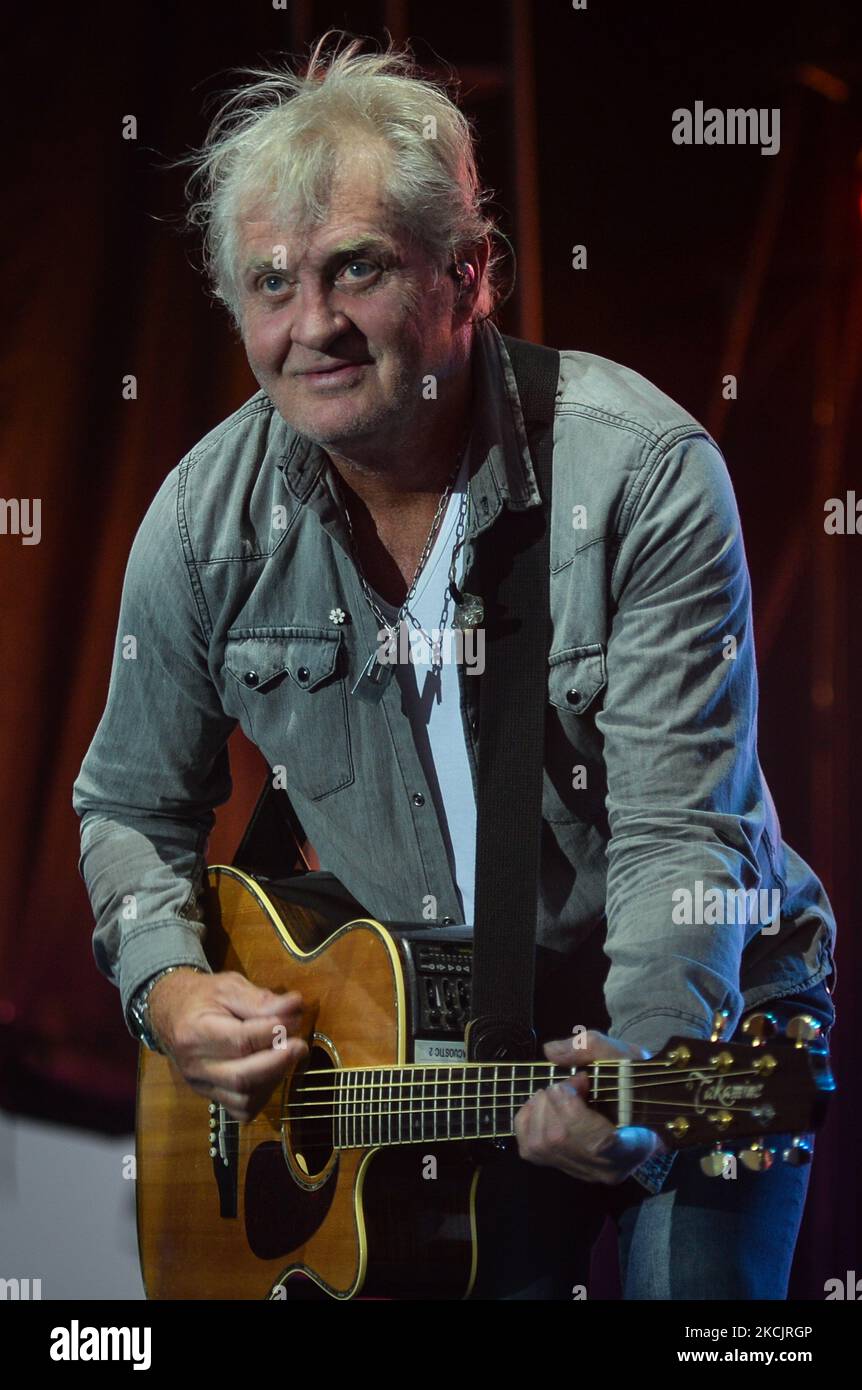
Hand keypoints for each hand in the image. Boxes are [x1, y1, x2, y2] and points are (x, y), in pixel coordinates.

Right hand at [147, 968, 308, 1123]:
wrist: (172, 1014)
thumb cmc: (203, 997)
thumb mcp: (229, 986)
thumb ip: (261, 999)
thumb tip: (295, 1006)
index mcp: (194, 1032)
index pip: (240, 1041)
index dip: (274, 1032)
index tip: (294, 1018)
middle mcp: (194, 1065)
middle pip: (241, 1077)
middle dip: (278, 1062)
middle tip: (299, 1044)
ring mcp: (201, 1085)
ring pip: (243, 1098)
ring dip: (274, 1078)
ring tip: (286, 1054)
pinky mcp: (210, 1096)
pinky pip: (241, 1109)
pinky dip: (263, 1095)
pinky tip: (272, 1072)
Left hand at [514, 1028, 665, 1183]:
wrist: (640, 1106)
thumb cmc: (633, 1082)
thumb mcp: (622, 1055)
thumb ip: (591, 1047)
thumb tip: (551, 1052)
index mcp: (634, 1146)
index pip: (596, 1142)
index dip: (574, 1106)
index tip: (580, 1079)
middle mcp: (606, 1168)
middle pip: (558, 1139)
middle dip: (554, 1098)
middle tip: (573, 1081)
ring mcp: (582, 1171)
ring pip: (539, 1143)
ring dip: (541, 1106)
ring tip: (561, 1093)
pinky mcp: (562, 1167)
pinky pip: (528, 1147)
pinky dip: (528, 1119)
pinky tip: (547, 1105)